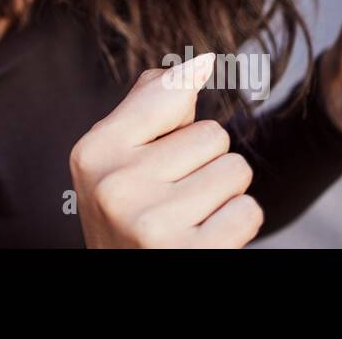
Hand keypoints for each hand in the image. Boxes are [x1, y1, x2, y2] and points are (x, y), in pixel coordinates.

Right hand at [70, 52, 264, 247]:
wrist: (129, 279)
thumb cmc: (132, 211)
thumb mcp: (118, 158)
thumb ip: (150, 105)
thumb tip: (200, 61)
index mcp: (92, 152)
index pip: (170, 92)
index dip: (182, 115)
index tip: (169, 141)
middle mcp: (114, 186)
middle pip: (212, 135)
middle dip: (204, 163)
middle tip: (174, 196)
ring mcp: (150, 224)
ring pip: (235, 171)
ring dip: (224, 194)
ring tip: (191, 216)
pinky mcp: (190, 255)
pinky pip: (248, 211)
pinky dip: (236, 225)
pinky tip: (205, 238)